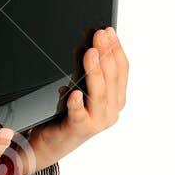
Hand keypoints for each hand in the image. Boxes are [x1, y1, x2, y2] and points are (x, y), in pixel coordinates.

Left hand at [16, 26, 128, 174]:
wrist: (52, 143)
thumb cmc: (67, 113)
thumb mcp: (80, 86)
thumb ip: (86, 70)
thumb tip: (88, 44)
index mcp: (116, 98)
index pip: (122, 70)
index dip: (116, 49)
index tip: (108, 31)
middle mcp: (111, 110)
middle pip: (112, 78)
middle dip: (106, 53)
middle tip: (99, 35)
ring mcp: (98, 121)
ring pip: (99, 93)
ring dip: (94, 71)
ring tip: (89, 53)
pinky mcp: (80, 129)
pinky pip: (79, 114)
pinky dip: (77, 103)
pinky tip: (74, 92)